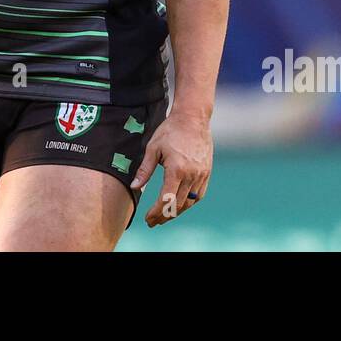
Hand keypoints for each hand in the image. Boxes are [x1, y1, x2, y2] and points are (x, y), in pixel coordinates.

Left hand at [129, 110, 211, 226]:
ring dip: (176, 212)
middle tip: (152, 222)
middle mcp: (191, 175)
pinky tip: (179, 205)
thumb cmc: (170, 131)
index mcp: (176, 170)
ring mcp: (201, 175)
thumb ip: (144, 170)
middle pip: (177, 205)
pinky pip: (198, 195)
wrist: (193, 119)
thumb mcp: (153, 148)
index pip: (166, 200)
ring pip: (189, 203)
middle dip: (163, 217)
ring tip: (163, 216)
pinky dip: (188, 203)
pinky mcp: (206, 173)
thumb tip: (134, 187)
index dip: (156, 213)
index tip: (148, 219)